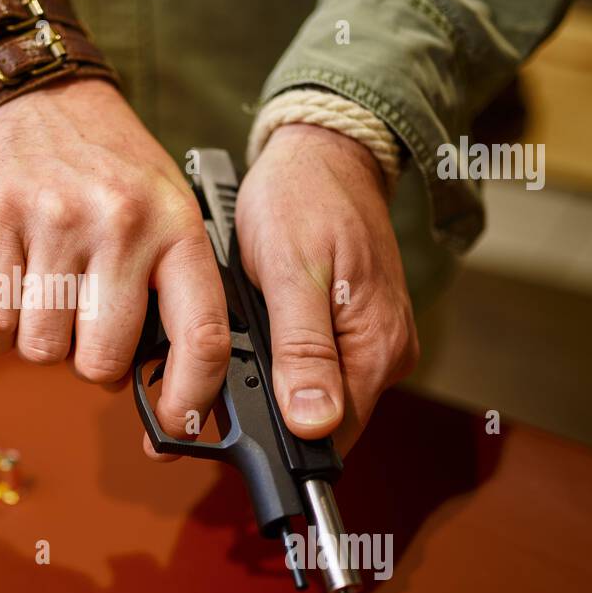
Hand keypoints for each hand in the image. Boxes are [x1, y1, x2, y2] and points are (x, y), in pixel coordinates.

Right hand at [0, 78, 230, 457]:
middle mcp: (120, 223)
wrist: (43, 95)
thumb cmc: (110, 170)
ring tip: (49, 298)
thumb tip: (173, 395)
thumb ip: (172, 292)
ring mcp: (54, 219)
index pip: (199, 335)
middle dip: (91, 365)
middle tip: (87, 331)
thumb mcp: (167, 213)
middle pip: (101, 359)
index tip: (175, 425)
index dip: (188, 398)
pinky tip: (12, 293)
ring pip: (41, 349)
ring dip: (41, 343)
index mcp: (176, 228)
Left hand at [234, 123, 418, 453]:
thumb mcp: (292, 273)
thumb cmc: (305, 198)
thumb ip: (303, 350)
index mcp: (377, 349)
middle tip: (207, 386)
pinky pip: (313, 366)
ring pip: (312, 396)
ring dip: (268, 387)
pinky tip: (250, 336)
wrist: (322, 151)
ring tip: (225, 354)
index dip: (275, 441)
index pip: (329, 437)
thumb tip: (314, 423)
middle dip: (264, 415)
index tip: (221, 429)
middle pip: (320, 421)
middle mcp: (384, 355)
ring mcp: (370, 342)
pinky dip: (277, 360)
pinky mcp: (351, 328)